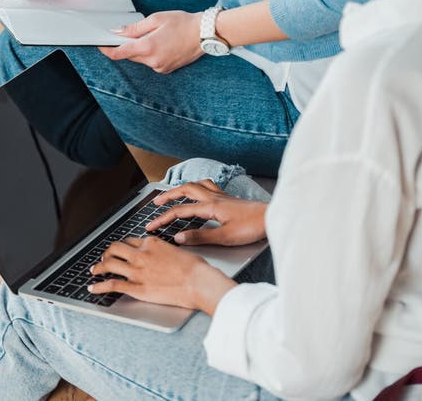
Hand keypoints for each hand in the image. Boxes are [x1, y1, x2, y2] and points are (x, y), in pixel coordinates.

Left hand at [89, 235, 235, 314]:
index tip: (118, 250)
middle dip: (107, 253)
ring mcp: (137, 271)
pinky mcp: (136, 288)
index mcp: (151, 242)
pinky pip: (112, 285)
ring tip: (94, 270)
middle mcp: (141, 254)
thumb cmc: (194, 267)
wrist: (198, 282)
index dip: (121, 246)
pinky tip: (93, 289)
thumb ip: (163, 251)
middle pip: (115, 249)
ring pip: (109, 264)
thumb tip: (161, 255)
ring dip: (98, 267)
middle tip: (104, 258)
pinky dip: (99, 286)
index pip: (129, 240)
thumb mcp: (177, 250)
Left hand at [99, 10, 202, 72]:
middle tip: (128, 33)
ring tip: (153, 35)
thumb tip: (118, 32)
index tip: (100, 45)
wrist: (205, 33)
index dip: (106, 50)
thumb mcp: (156, 19)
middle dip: (126, 46)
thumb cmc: (183, 23)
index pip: (119, 53)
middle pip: (129, 56)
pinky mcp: (167, 69)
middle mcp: (153, 61)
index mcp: (148, 47)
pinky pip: (151, 62)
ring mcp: (160, 67)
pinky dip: (150, 53)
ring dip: (140, 49)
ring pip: (141, 59)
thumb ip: (134, 28)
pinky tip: (160, 42)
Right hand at [146, 179, 267, 245]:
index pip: (180, 211)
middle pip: (185, 190)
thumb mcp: (224, 237)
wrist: (271, 218)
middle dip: (168, 195)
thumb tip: (179, 237)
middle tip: (156, 203)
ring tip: (173, 192)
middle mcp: (214, 197)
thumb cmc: (251, 228)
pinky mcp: (228, 198)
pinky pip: (208, 185)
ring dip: (182, 187)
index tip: (151, 225)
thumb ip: (200, 237)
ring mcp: (221, 196)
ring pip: (196, 185)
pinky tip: (198, 189)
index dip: (163, 218)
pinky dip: (198, 185)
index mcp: (210, 207)